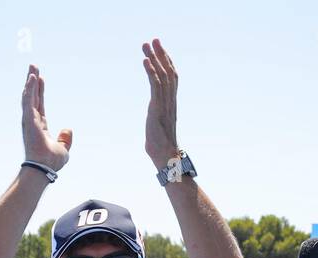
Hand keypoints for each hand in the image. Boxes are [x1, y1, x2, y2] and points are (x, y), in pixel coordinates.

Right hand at [21, 65, 71, 171]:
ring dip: (30, 81)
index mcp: (39, 126)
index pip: (39, 104)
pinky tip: (32, 77)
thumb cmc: (51, 162)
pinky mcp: (29, 119)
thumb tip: (68, 129)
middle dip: (32, 81)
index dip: (39, 91)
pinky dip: (30, 88)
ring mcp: (29, 120)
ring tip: (32, 67)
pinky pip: (29, 100)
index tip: (40, 79)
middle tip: (33, 66)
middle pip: (32, 96)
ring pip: (29, 96)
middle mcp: (32, 121)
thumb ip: (65, 139)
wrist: (44, 168)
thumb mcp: (63, 149)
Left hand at [142, 38, 179, 170]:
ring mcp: (165, 105)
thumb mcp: (157, 129)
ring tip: (146, 45)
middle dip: (161, 54)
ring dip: (154, 58)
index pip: (171, 78)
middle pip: (168, 72)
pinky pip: (155, 86)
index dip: (167, 62)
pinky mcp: (157, 109)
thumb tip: (154, 128)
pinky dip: (151, 71)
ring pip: (162, 75)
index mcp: (171, 104)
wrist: (165, 158)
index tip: (160, 50)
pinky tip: (145, 61)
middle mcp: (170, 101)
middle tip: (154, 39)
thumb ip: (156, 122)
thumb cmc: (161, 149)